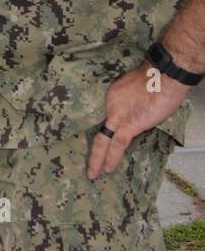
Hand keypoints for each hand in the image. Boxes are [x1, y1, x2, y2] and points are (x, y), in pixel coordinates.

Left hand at [86, 61, 191, 179]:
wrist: (163, 75)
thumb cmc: (156, 80)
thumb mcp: (138, 92)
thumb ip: (132, 104)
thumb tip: (135, 113)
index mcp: (112, 97)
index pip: (105, 118)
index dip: (103, 131)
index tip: (101, 142)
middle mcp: (109, 106)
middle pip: (99, 130)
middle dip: (93, 148)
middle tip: (87, 164)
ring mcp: (117, 116)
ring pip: (103, 141)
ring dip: (97, 159)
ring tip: (92, 174)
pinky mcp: (129, 125)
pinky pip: (117, 144)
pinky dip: (110, 157)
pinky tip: (105, 169)